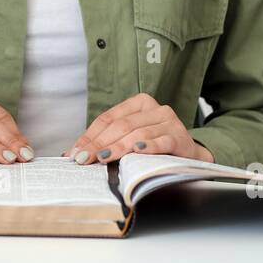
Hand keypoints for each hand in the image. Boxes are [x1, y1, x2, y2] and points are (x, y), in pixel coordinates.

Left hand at [65, 93, 213, 164]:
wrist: (189, 155)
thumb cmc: (155, 145)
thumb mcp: (131, 137)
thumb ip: (107, 140)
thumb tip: (74, 153)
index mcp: (139, 103)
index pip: (108, 118)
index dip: (90, 135)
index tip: (76, 152)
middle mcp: (155, 109)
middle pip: (121, 125)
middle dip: (100, 143)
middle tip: (84, 159)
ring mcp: (169, 122)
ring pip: (138, 134)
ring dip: (119, 147)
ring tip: (103, 158)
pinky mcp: (180, 137)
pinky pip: (162, 142)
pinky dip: (149, 147)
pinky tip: (137, 151)